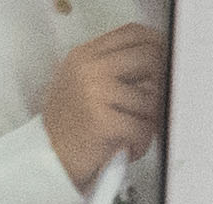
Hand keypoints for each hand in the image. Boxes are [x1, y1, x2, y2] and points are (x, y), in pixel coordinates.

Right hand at [41, 23, 165, 187]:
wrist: (48, 159)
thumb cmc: (70, 125)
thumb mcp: (82, 82)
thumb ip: (112, 65)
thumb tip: (157, 59)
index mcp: (85, 55)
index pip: (132, 33)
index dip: (156, 44)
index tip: (164, 62)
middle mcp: (89, 68)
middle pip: (149, 58)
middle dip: (159, 84)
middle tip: (152, 105)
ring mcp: (95, 93)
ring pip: (150, 98)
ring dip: (147, 122)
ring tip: (130, 134)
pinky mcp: (102, 122)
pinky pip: (142, 128)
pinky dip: (140, 143)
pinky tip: (127, 148)